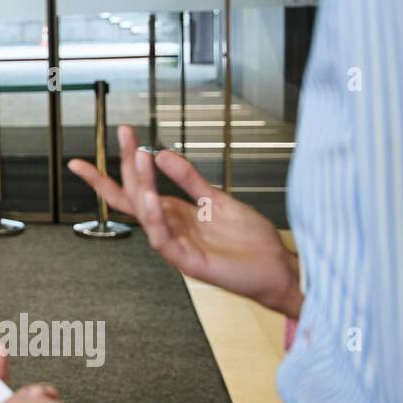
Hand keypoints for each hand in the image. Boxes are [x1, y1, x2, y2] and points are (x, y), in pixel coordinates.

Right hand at [68, 125, 301, 317]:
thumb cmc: (250, 242)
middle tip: (126, 134)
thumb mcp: (217, 200)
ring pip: (146, 216)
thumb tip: (162, 155)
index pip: (139, 187)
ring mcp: (176, 245)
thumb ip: (189, 179)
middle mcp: (170, 228)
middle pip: (135, 196)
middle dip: (128, 165)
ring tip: (140, 158)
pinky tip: (152, 198)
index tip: (124, 133)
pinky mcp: (188, 262)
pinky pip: (163, 240)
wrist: (278, 269)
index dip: (128, 161)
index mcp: (174, 214)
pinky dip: (155, 219)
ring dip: (140, 186)